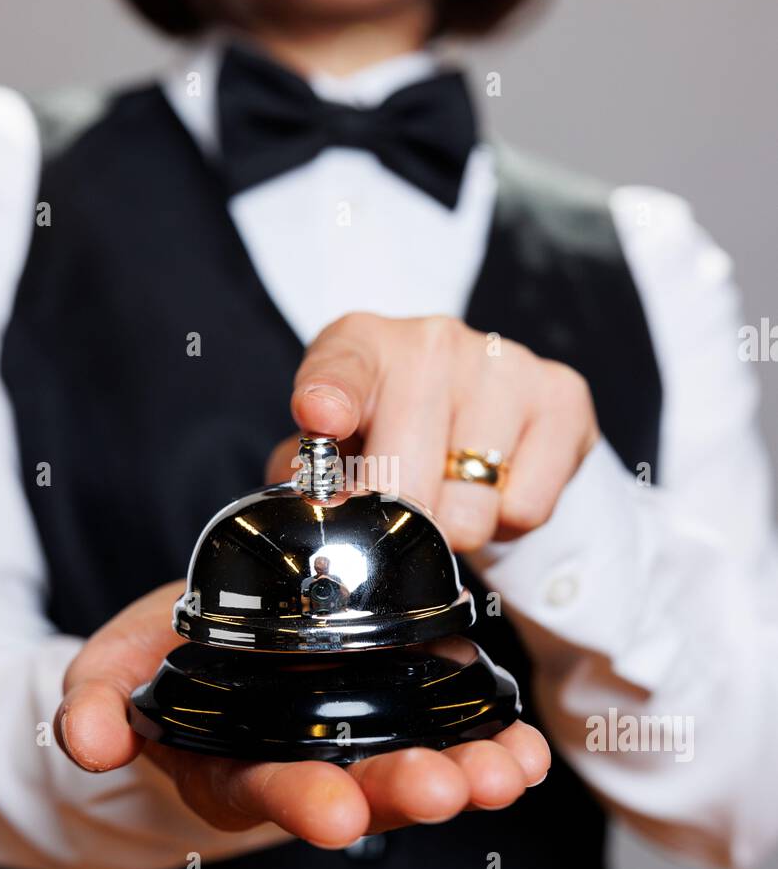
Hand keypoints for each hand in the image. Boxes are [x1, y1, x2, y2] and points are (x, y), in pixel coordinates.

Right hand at [56, 582, 549, 854]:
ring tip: (513, 770)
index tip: (340, 815)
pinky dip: (490, 739)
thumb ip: (94, 700)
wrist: (205, 640)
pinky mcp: (397, 707)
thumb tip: (84, 738)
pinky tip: (528, 745)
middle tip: (453, 791)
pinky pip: (448, 731)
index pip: (266, 791)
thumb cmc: (159, 661)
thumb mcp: (111, 671)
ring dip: (468, 773)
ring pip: (415, 767)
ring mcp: (355, 741)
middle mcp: (302, 767)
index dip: (302, 801)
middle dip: (406, 792)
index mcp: (231, 766)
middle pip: (359, 790)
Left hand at [269, 313, 599, 550]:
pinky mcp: (561, 396)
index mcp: (362, 346)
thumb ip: (307, 478)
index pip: (341, 368)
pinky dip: (508, 523)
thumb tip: (310, 510)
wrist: (482, 427)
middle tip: (400, 518)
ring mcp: (501, 363)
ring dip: (457, 527)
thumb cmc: (393, 440)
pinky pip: (527, 508)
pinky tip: (495, 489)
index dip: (330, 396)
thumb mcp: (335, 452)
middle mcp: (431, 341)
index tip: (320, 419)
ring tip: (451, 496)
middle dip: (398, 524)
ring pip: (470, 505)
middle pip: (405, 478)